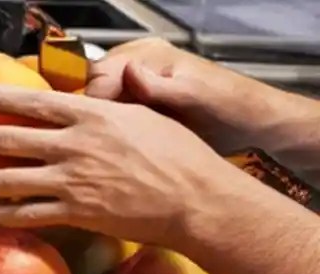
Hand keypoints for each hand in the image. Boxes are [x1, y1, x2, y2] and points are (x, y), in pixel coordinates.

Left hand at [0, 84, 254, 248]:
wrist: (196, 200)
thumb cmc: (179, 156)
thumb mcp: (143, 117)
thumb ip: (106, 112)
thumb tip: (84, 105)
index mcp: (93, 116)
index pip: (34, 102)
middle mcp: (76, 145)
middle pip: (11, 139)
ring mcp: (73, 180)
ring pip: (10, 179)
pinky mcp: (77, 212)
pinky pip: (29, 213)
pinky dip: (7, 212)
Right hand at [85, 38, 272, 152]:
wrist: (252, 125)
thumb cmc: (229, 106)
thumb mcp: (194, 94)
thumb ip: (160, 85)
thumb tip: (128, 72)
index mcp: (146, 56)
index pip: (96, 76)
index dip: (87, 104)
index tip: (90, 133)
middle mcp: (134, 68)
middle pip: (88, 90)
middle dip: (86, 117)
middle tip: (89, 147)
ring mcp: (134, 90)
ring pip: (95, 106)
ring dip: (94, 129)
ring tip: (97, 152)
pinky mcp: (137, 110)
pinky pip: (109, 119)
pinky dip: (105, 135)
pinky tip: (109, 152)